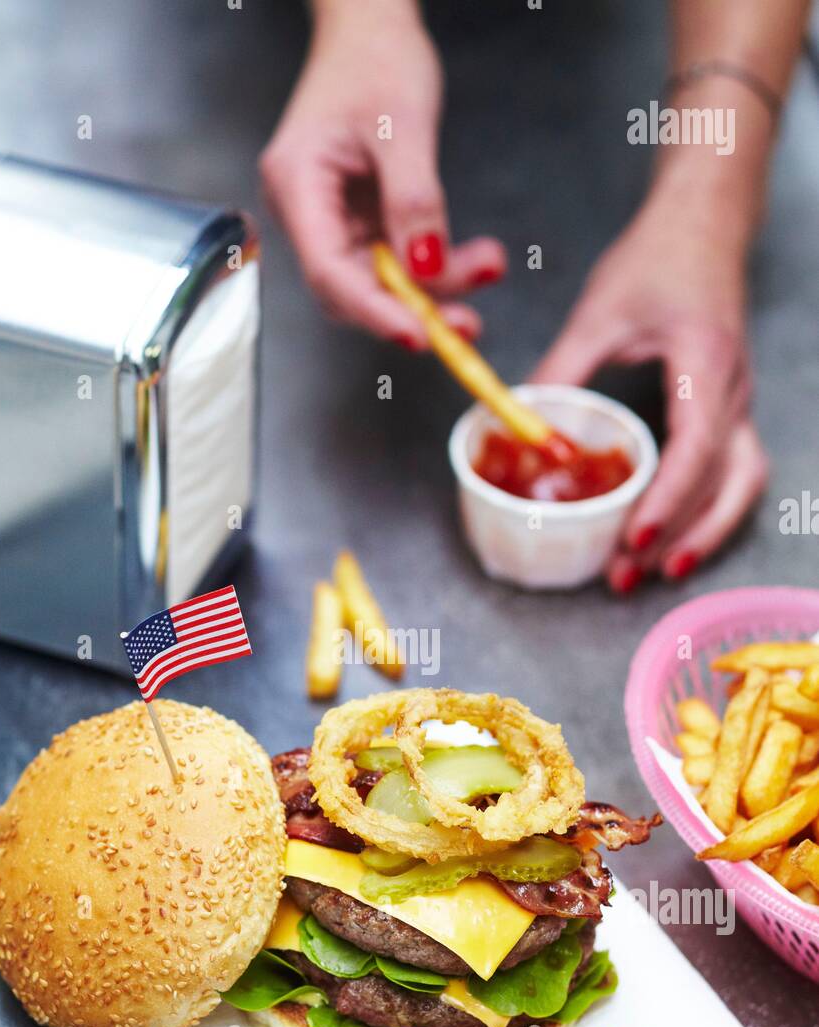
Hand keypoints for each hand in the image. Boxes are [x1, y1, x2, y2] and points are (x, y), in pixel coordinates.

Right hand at [259, 3, 505, 346]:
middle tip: (468, 323)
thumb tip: (426, 272)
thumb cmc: (376, 58)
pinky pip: (398, 261)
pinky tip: (476, 260)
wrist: (372, 26)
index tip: (419, 336)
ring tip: (488, 268)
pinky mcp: (361, 222)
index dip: (373, 312)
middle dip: (413, 308)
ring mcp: (333, 220)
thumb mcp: (402, 125)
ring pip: (381, 282)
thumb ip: (414, 201)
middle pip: (353, 289)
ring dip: (436, 289)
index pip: (328, 272)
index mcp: (296, 185)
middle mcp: (307, 212)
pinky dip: (437, 265)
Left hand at [531, 193, 767, 588]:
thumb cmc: (658, 256)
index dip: (667, 499)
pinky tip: (667, 535)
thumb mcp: (598, 312)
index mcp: (706, 366)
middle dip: (683, 535)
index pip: (697, 448)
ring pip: (741, 484)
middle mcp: (734, 391)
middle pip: (729, 483)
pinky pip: (732, 473)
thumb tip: (517, 425)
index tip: (633, 536)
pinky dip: (705, 510)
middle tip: (629, 574)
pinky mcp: (729, 409)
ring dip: (703, 532)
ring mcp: (739, 403)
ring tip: (653, 570)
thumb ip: (560, 373)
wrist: (704, 220)